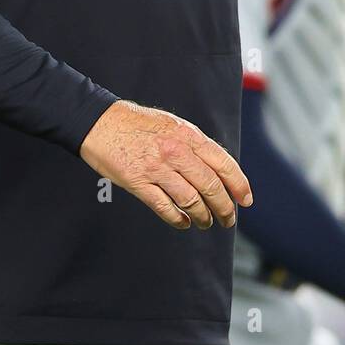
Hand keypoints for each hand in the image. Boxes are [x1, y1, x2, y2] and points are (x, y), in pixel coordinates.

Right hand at [79, 100, 252, 230]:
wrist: (98, 122)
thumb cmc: (136, 123)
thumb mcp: (172, 124)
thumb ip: (194, 144)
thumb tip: (217, 168)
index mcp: (187, 135)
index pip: (223, 164)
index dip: (239, 185)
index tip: (245, 200)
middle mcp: (175, 151)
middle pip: (210, 187)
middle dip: (224, 208)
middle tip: (228, 219)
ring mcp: (156, 168)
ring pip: (191, 201)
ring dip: (202, 217)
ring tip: (205, 222)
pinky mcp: (138, 182)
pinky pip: (165, 207)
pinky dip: (178, 219)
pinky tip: (183, 222)